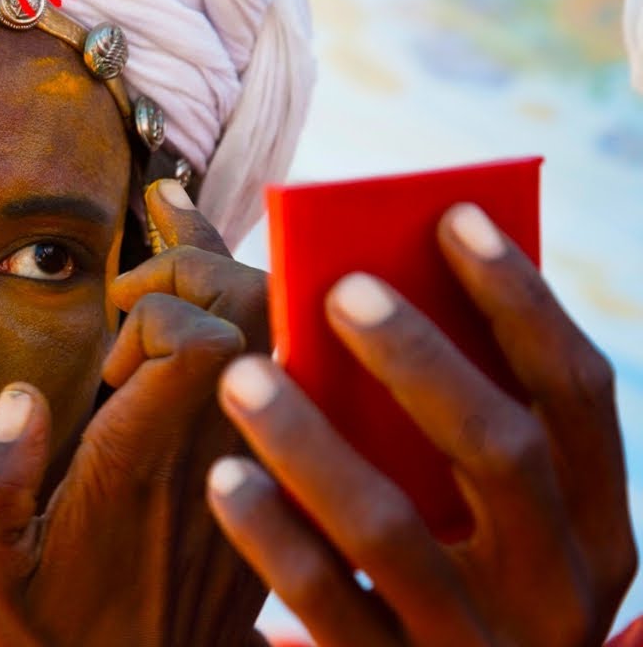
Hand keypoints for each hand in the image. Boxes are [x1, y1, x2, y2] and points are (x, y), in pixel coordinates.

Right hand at [0, 179, 269, 645]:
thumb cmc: (61, 627)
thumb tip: (20, 399)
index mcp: (143, 463)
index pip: (200, 342)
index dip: (159, 310)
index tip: (112, 338)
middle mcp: (214, 450)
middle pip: (255, 310)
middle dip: (198, 268)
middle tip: (139, 289)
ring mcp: (252, 456)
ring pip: (283, 329)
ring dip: (232, 284)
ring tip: (176, 268)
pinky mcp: (268, 469)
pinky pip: (288, 367)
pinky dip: (257, 320)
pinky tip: (223, 299)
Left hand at [206, 203, 636, 645]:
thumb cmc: (460, 580)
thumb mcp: (494, 520)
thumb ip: (455, 426)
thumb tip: (366, 287)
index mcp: (596, 520)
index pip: (576, 389)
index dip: (521, 297)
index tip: (453, 216)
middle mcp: (559, 583)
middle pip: (498, 448)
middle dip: (419, 358)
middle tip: (338, 287)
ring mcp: (481, 643)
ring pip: (392, 528)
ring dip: (312, 441)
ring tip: (243, 375)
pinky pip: (329, 601)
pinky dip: (274, 535)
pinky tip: (223, 479)